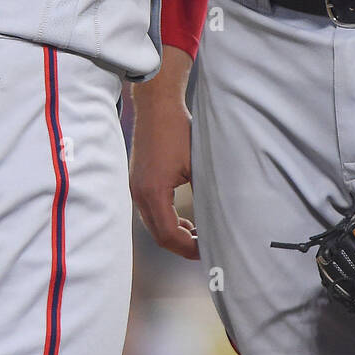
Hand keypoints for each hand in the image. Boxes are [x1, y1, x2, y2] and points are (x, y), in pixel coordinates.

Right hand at [129, 50, 199, 259]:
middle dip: (182, 246)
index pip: (169, 235)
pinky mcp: (137, 181)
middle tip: (206, 248)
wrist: (156, 105)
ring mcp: (135, 188)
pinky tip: (184, 219)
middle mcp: (139, 194)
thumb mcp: (197, 164)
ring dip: (174, 234)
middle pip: (158, 235)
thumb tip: (219, 218)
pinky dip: (166, 220)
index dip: (190, 248)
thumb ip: (204, 193)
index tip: (210, 249)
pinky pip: (150, 211)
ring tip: (198, 235)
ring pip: (153, 225)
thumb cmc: (177, 130)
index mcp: (153, 193)